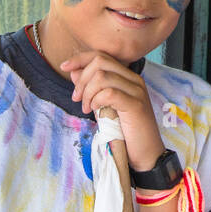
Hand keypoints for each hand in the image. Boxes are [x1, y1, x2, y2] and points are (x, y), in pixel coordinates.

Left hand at [60, 50, 163, 170]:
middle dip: (82, 79)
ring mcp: (137, 91)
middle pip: (100, 62)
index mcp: (127, 77)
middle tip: (77, 99)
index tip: (64, 66)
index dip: (80, 59)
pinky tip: (95, 111)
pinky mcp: (136, 105)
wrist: (146, 155)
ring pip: (102, 76)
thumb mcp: (103, 107)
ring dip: (88, 92)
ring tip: (87, 109)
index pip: (102, 56)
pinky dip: (97, 100)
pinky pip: (109, 93)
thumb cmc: (125, 132)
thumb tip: (74, 71)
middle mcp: (134, 80)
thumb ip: (91, 89)